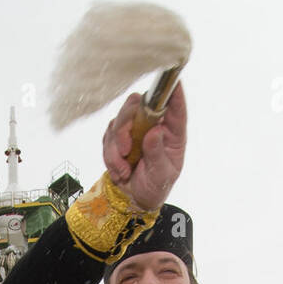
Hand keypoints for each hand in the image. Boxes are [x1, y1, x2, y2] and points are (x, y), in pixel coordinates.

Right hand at [103, 83, 186, 211]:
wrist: (136, 200)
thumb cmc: (156, 187)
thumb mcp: (162, 175)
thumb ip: (157, 154)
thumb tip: (155, 131)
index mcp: (171, 132)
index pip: (174, 107)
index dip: (173, 92)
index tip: (172, 83)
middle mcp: (153, 125)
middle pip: (137, 104)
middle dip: (126, 125)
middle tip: (126, 149)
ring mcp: (134, 129)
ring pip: (119, 121)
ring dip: (116, 148)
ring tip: (124, 171)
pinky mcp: (118, 136)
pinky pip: (108, 137)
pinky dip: (110, 156)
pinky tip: (120, 171)